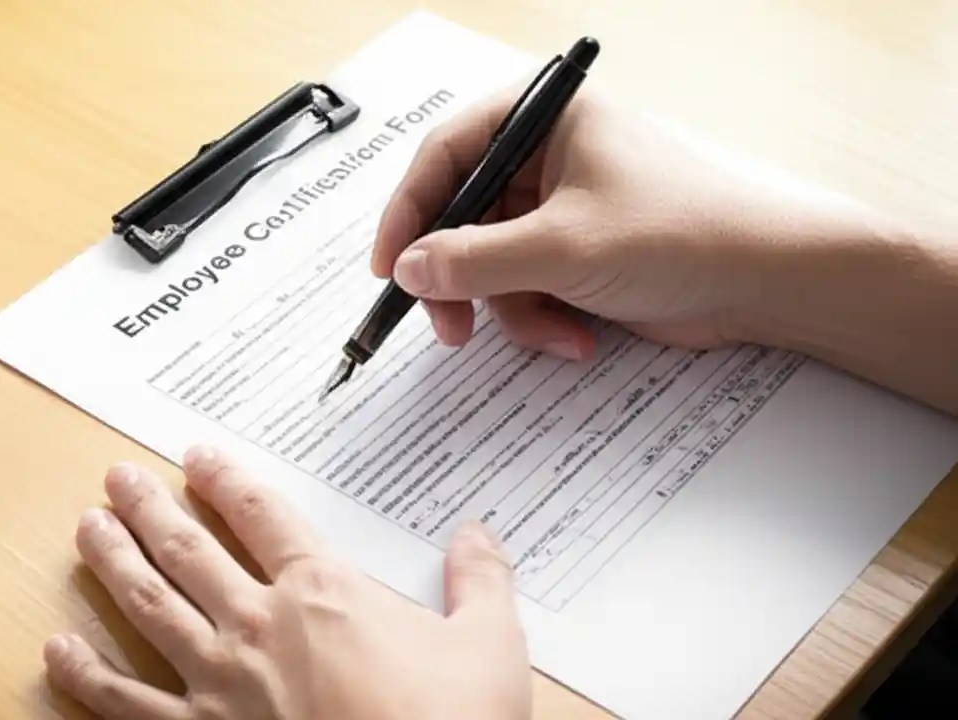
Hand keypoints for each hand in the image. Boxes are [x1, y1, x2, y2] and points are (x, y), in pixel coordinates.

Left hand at [43, 445, 531, 719]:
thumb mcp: (489, 646)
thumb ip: (482, 581)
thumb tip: (480, 534)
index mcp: (322, 593)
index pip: (261, 514)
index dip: (226, 477)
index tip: (198, 456)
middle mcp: (258, 626)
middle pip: (187, 548)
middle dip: (147, 506)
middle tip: (116, 477)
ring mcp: (221, 684)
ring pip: (149, 607)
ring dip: (113, 562)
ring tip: (86, 528)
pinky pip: (128, 706)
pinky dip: (88, 677)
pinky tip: (60, 651)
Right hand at [371, 84, 875, 359]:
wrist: (768, 283)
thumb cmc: (682, 233)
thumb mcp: (564, 247)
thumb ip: (474, 260)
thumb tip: (407, 270)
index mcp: (544, 119)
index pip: (445, 155)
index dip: (408, 214)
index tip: (389, 269)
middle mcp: (546, 155)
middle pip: (460, 216)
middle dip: (460, 279)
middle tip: (450, 327)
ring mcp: (560, 207)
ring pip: (489, 262)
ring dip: (511, 309)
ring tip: (553, 333)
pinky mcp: (574, 253)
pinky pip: (524, 287)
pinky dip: (541, 318)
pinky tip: (578, 336)